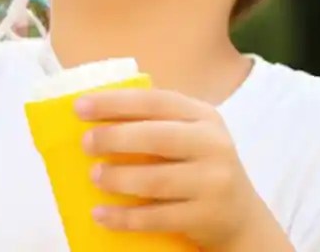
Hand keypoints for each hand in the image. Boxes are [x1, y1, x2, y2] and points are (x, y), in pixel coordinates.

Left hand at [76, 88, 290, 250]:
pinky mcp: (207, 217)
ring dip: (119, 178)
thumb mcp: (186, 134)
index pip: (155, 101)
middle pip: (157, 137)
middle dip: (115, 138)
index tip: (79, 107)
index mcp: (202, 116)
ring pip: (158, 180)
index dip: (115, 102)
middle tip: (85, 144)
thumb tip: (89, 115)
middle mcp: (213, 145)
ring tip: (94, 177)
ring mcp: (214, 182)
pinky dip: (126, 217)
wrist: (240, 216)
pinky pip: (159, 218)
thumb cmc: (195, 165)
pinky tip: (101, 214)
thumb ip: (151, 121)